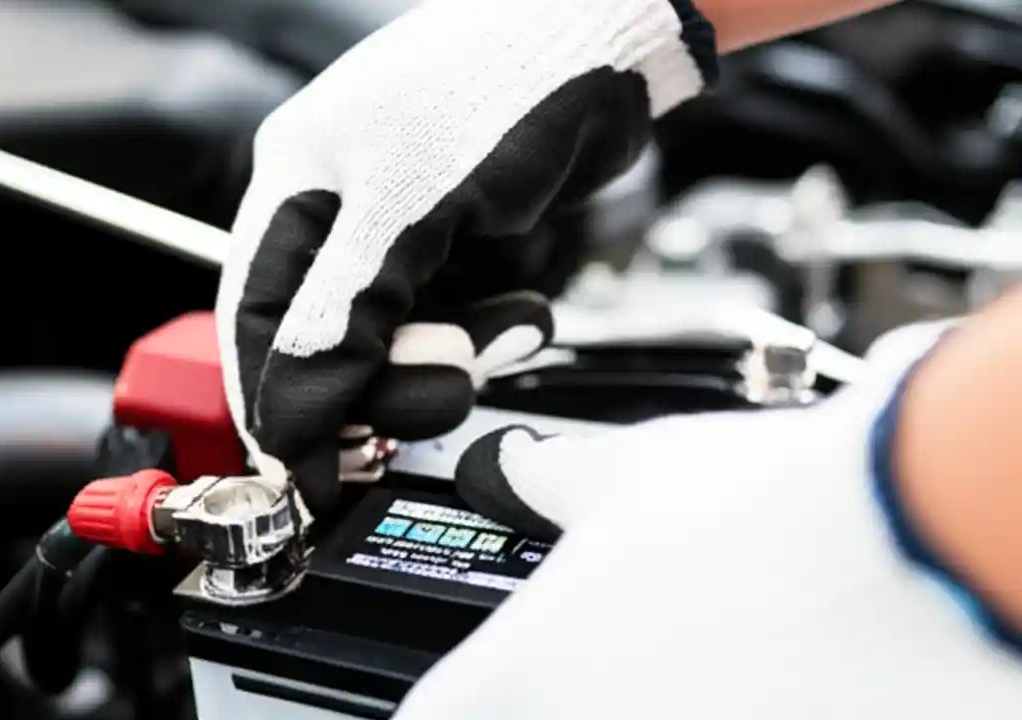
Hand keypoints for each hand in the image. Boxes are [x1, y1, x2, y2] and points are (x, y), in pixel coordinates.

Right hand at [217, 0, 717, 512]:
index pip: (258, 326)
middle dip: (384, 384)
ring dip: (445, 360)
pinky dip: (481, 336)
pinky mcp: (449, 244)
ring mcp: (394, 229)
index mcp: (293, 186)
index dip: (281, 408)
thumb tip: (289, 407)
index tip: (313, 478)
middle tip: (443, 393)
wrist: (602, 40)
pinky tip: (517, 315)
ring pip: (389, 344)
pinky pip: (445, 325)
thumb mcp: (408, 205)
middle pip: (324, 344)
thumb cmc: (502, 86)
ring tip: (499, 333)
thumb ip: (341, 310)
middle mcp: (334, 211)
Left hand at [393, 321, 1021, 717]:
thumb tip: (515, 463)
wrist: (913, 540)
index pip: (439, 714)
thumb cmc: (766, 509)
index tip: (477, 681)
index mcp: (528, 672)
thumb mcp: (625, 473)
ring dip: (649, 702)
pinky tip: (761, 682)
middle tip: (615, 655)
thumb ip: (547, 478)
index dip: (457, 692)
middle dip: (557, 694)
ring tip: (697, 656)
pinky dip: (733, 710)